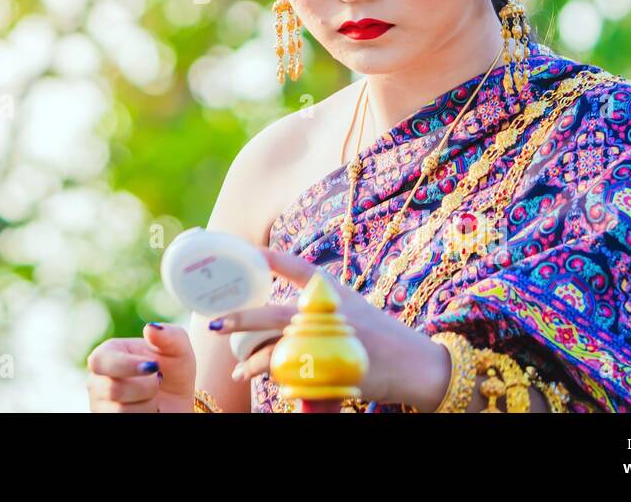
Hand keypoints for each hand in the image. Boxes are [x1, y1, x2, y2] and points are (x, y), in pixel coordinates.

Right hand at [85, 322, 198, 411]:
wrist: (178, 403)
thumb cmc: (173, 371)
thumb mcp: (179, 349)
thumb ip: (169, 335)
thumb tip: (150, 327)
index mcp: (108, 355)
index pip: (101, 360)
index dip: (126, 365)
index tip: (154, 366)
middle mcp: (98, 381)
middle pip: (113, 389)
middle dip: (146, 387)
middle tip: (159, 381)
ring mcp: (101, 406)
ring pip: (120, 411)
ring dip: (148, 405)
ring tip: (155, 398)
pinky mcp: (108, 421)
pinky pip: (125, 423)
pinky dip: (146, 416)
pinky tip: (151, 411)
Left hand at [208, 248, 450, 409]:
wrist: (416, 366)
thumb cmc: (378, 335)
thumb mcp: (350, 305)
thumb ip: (317, 299)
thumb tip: (277, 303)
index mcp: (333, 292)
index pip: (297, 266)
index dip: (269, 257)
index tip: (247, 251)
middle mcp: (328, 313)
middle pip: (274, 314)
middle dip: (240, 319)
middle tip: (214, 322)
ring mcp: (330, 343)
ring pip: (277, 350)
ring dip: (253, 361)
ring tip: (238, 368)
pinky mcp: (332, 370)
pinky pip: (292, 375)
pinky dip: (273, 378)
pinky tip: (258, 378)